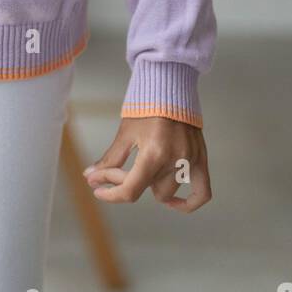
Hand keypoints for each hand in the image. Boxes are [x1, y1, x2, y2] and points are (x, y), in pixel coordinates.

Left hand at [82, 117, 211, 210]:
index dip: (111, 195)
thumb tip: (90, 176)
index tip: (98, 189)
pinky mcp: (201, 159)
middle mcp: (175, 160)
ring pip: (166, 193)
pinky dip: (188, 203)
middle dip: (126, 181)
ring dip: (150, 186)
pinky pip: (202, 193)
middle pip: (146, 189)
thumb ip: (110, 159)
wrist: (169, 87)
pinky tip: (173, 204)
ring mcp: (191, 161)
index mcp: (154, 153)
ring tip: (141, 170)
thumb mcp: (125, 133)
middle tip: (115, 169)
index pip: (131, 190)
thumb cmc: (146, 107)